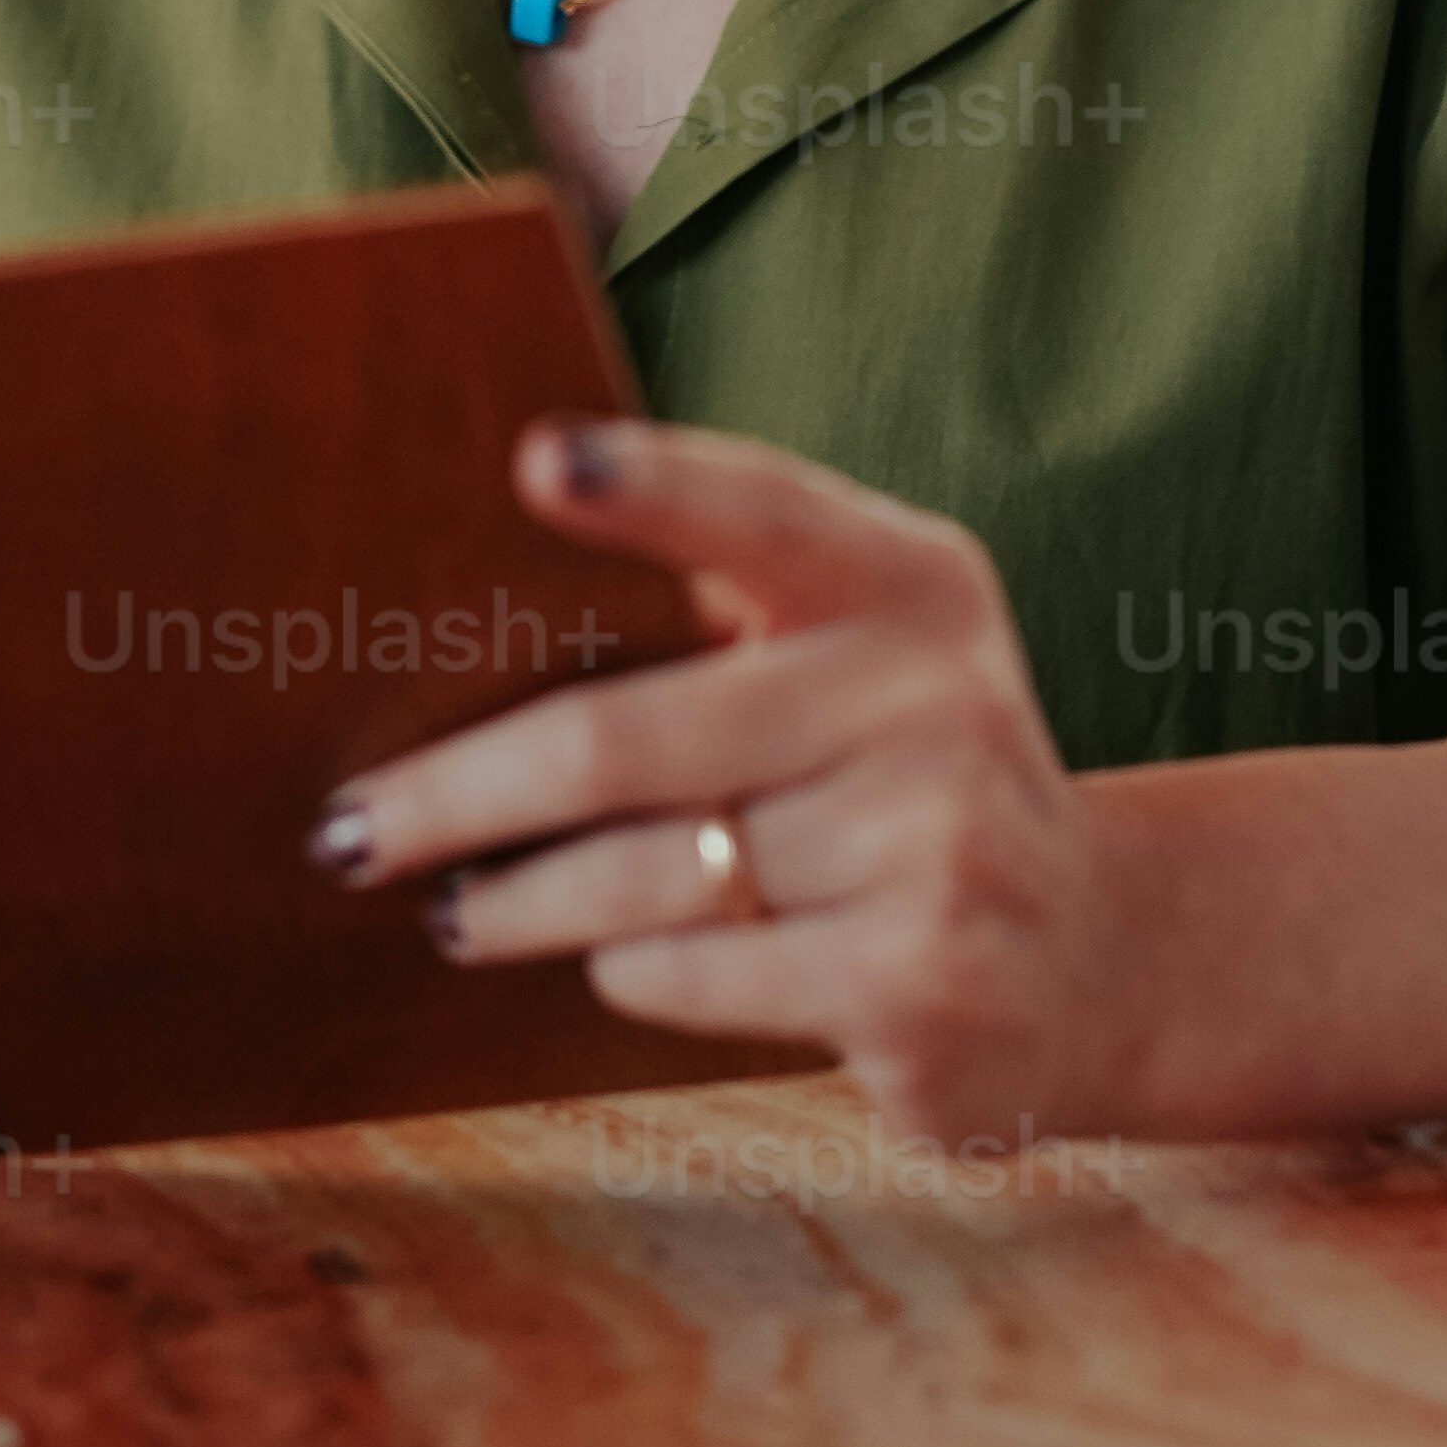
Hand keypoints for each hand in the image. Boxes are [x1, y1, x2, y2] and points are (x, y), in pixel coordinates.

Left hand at [315, 419, 1128, 1144]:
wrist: (1094, 956)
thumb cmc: (905, 778)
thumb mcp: (867, 659)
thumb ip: (732, 618)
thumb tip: (466, 642)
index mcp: (909, 583)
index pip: (764, 510)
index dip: (653, 487)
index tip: (539, 461)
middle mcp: (931, 700)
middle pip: (629, 740)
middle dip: (459, 791)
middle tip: (351, 827)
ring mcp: (934, 848)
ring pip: (642, 872)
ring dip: (517, 900)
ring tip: (454, 909)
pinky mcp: (914, 984)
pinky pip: (691, 970)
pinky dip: (627, 968)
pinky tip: (609, 962)